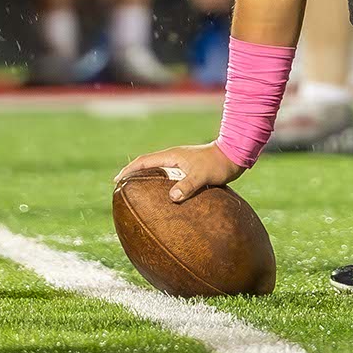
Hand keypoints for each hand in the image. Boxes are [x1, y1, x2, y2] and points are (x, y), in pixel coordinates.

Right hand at [114, 140, 240, 201]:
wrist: (234, 155)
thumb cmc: (218, 164)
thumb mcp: (202, 175)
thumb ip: (188, 185)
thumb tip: (172, 197)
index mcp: (172, 156)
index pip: (144, 161)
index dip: (129, 170)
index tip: (117, 180)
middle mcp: (174, 158)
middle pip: (148, 165)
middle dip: (134, 174)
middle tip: (123, 188)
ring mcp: (181, 163)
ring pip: (158, 170)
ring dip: (147, 179)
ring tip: (138, 193)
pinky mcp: (189, 169)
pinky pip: (169, 176)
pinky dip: (160, 184)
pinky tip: (163, 196)